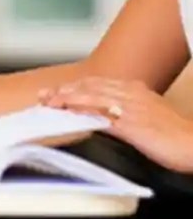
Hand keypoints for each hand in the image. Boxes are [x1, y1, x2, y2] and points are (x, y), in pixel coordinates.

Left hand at [40, 77, 192, 173]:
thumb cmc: (174, 135)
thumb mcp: (147, 115)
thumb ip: (125, 110)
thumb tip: (102, 114)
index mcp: (135, 90)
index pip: (96, 83)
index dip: (73, 86)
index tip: (55, 91)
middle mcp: (131, 94)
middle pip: (90, 87)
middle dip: (64, 90)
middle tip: (43, 95)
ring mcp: (131, 108)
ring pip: (92, 96)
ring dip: (68, 98)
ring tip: (49, 102)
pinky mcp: (133, 125)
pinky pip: (102, 115)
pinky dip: (83, 112)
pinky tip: (70, 114)